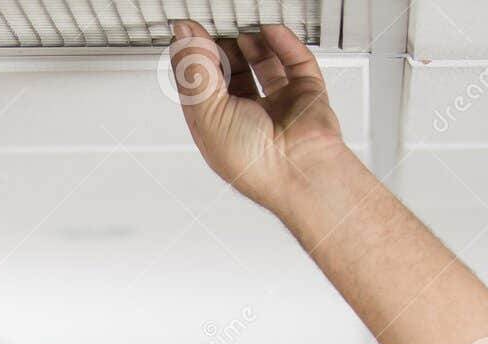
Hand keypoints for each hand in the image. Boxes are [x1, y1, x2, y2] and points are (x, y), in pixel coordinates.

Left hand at [167, 19, 345, 214]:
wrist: (297, 170)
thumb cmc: (252, 163)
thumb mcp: (207, 112)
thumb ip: (195, 68)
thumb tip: (183, 34)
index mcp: (219, 127)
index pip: (203, 85)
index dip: (195, 58)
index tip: (189, 31)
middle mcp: (248, 116)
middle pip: (232, 71)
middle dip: (224, 49)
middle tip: (219, 29)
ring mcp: (278, 105)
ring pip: (264, 63)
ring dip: (253, 45)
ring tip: (244, 32)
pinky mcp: (305, 95)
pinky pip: (295, 61)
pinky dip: (284, 43)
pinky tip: (270, 31)